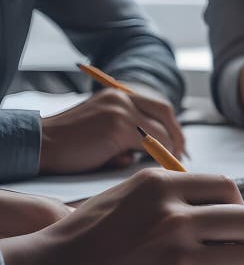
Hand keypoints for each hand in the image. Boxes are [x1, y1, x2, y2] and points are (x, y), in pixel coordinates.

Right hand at [0, 169, 243, 264]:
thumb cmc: (89, 243)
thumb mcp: (130, 201)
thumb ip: (173, 205)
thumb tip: (220, 226)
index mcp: (160, 180)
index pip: (225, 186)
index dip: (235, 210)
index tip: (230, 231)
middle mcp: (172, 200)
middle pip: (243, 210)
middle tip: (240, 255)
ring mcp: (178, 232)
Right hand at [39, 88, 184, 173]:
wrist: (40, 145)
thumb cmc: (70, 145)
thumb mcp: (103, 129)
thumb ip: (128, 133)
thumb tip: (150, 151)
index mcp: (119, 94)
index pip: (159, 106)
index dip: (173, 126)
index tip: (180, 145)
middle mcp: (122, 98)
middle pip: (166, 114)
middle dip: (178, 137)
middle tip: (182, 157)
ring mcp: (121, 111)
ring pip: (160, 133)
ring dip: (166, 152)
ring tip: (168, 168)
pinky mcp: (118, 128)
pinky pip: (149, 145)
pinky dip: (154, 159)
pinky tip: (152, 170)